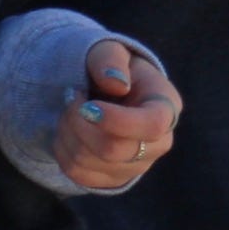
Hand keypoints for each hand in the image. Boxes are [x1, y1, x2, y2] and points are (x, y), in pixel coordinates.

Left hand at [52, 39, 182, 193]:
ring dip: (67, 133)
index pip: (152, 125)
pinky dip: (62, 150)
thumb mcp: (109, 50)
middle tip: (71, 97)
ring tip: (69, 109)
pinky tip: (67, 129)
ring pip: (90, 163)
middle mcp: (158, 143)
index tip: (87, 106)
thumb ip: (110, 60)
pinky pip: (78, 174)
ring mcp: (137, 166)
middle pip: (115, 150)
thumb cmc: (111, 68)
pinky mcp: (112, 179)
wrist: (103, 90)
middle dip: (80, 123)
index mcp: (166, 106)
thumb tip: (117, 85)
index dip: (118, 120)